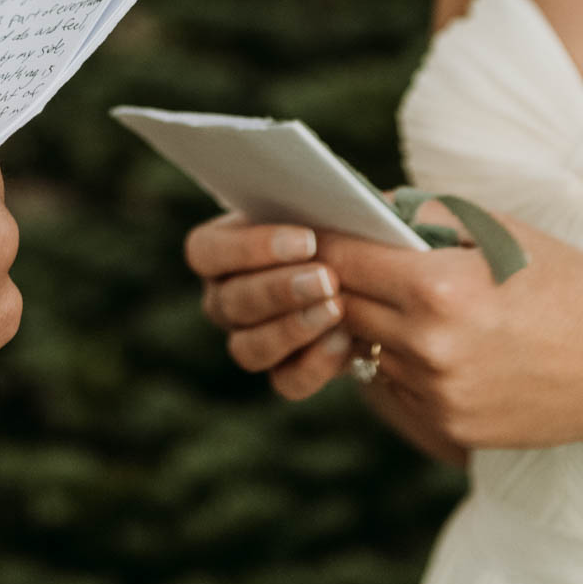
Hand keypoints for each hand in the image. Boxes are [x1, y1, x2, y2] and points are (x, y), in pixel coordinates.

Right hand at [186, 212, 353, 399]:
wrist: (378, 280)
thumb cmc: (348, 227)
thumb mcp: (342, 206)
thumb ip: (330, 202)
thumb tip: (341, 208)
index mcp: (221, 249)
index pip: (205, 251)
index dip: (248, 248)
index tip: (306, 241)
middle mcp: (225, 297)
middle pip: (228, 302)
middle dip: (278, 290)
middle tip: (326, 278)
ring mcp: (250, 338)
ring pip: (249, 348)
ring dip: (292, 328)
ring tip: (336, 309)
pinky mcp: (284, 372)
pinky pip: (286, 381)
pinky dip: (314, 364)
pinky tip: (346, 341)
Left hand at [323, 213, 582, 450]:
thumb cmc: (565, 283)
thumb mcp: (498, 230)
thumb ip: (421, 214)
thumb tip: (360, 203)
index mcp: (440, 286)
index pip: (344, 258)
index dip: (326, 240)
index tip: (313, 229)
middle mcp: (431, 345)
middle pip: (343, 304)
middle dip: (340, 280)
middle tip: (337, 260)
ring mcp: (437, 391)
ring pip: (364, 346)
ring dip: (369, 322)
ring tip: (389, 297)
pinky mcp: (446, 424)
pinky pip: (393, 383)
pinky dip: (398, 360)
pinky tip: (428, 340)